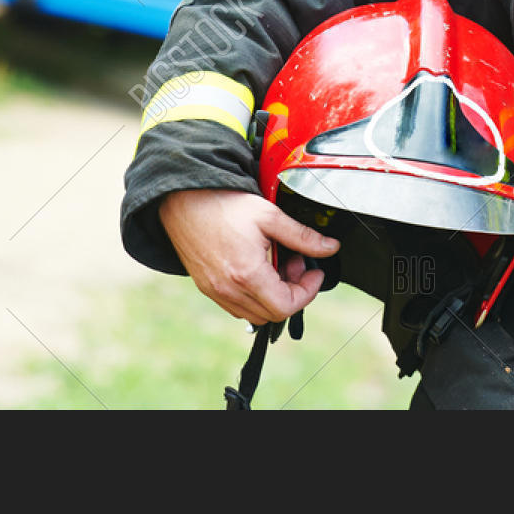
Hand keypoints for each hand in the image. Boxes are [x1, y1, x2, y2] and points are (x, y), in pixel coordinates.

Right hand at [158, 189, 338, 326]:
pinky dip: (254, 294)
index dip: (308, 292)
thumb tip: (330, 248)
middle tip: (295, 262)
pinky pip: (237, 305)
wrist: (184, 200)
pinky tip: (258, 266)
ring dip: (273, 294)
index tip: (314, 272)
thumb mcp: (270, 216)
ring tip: (277, 263)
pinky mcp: (206, 287)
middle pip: (272, 313)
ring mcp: (215, 291)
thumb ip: (303, 236)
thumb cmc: (223, 204)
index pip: (286, 307)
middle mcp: (228, 290)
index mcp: (247, 275)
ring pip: (254, 313)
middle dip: (292, 291)